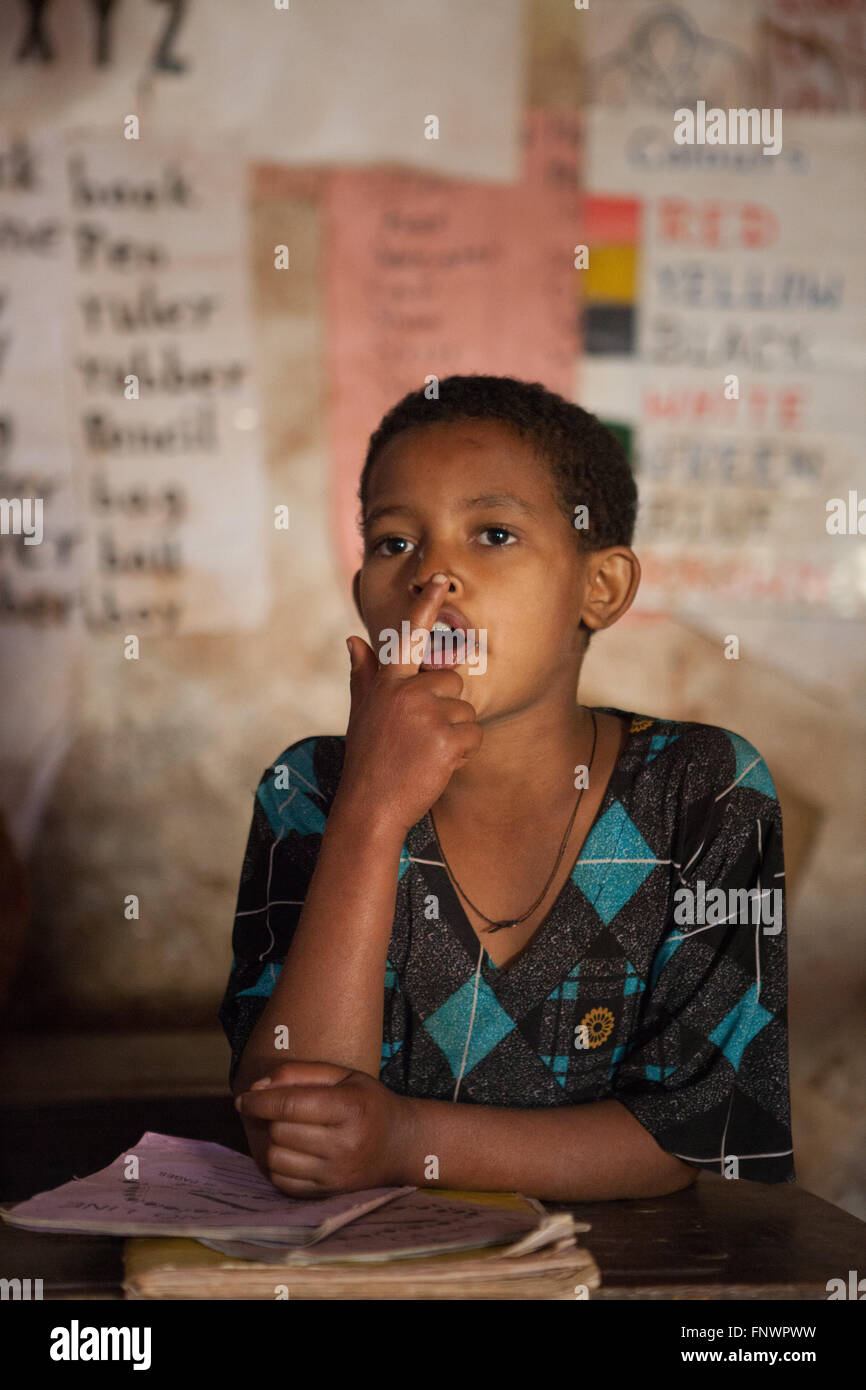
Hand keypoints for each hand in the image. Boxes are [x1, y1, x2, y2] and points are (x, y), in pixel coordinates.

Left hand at [236, 1060, 416, 1195]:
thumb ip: (300, 1073)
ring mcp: (336, 1174)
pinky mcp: (328, 1193)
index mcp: (349, 1108)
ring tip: (285, 1131)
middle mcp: (344, 1144)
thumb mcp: (342, 1075)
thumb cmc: (367, 1103)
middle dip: (269, 1118)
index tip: (244, 1098)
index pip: (289, 1106)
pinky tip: (290, 1151)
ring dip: (272, 1142)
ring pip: (276, 1159)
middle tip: (274, 1110)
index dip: (259, 1101)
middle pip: (279, 1132)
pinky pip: (282, 1182)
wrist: (401, 1145)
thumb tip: (258, 1088)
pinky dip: (278, 1165)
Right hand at [340, 575, 482, 833]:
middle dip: (446, 707)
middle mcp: (407, 692)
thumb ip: (364, 673)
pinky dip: (463, 754)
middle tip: (421, 736)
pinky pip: (474, 736)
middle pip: (452, 681)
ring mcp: (427, 714)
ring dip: (455, 735)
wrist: (370, 806)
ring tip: (426, 754)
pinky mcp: (447, 739)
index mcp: (388, 682)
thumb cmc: (368, 758)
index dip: (428, 607)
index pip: (410, 636)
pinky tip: (437, 765)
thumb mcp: (362, 712)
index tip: (442, 580)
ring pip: (466, 711)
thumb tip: (354, 639)